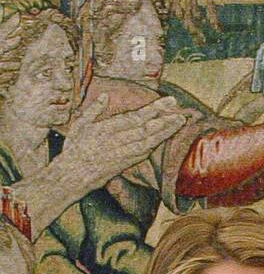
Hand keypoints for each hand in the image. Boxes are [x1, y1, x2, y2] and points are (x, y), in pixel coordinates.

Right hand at [60, 93, 188, 184]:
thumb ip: (93, 110)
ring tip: (178, 123)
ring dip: (165, 132)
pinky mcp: (125, 164)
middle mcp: (117, 140)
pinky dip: (155, 144)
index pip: (136, 117)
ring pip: (148, 141)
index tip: (169, 102)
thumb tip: (104, 97)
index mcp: (107, 128)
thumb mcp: (79, 125)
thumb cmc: (74, 149)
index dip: (154, 110)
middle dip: (165, 120)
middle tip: (181, 112)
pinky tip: (164, 138)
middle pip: (146, 128)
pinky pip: (143, 153)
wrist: (72, 176)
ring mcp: (123, 154)